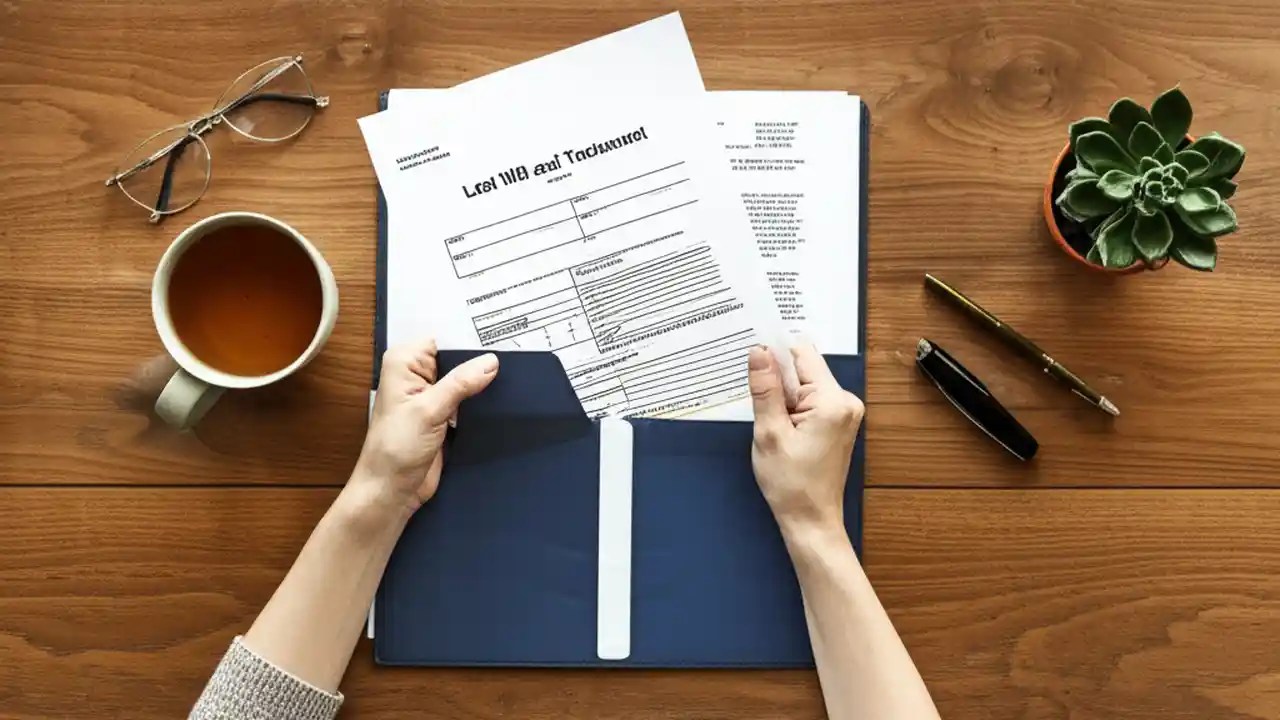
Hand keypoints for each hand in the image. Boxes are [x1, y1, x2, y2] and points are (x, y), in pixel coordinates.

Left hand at [353, 340, 498, 512]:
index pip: (444, 340)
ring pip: (466, 381)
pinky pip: (469, 401)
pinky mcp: (444, 416)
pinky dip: (483, 403)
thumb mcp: (428, 411)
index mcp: (404, 363)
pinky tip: (503, 401)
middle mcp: (417, 375)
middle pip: (458, 359)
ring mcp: (432, 396)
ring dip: (484, 385)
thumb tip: (490, 361)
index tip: (501, 343)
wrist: (392, 491)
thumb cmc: (395, 450)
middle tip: (515, 362)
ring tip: (514, 381)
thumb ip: (460, 384)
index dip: (471, 342)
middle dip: (481, 363)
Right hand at [747, 344, 863, 536]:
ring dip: (782, 397)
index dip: (774, 355)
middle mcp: (846, 401)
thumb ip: (765, 389)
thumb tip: (758, 351)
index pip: (802, 355)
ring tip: (769, 423)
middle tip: (758, 405)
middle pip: (804, 369)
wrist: (811, 521)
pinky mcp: (838, 423)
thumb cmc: (791, 485)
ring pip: (805, 386)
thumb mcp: (770, 433)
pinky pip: (810, 401)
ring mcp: (844, 413)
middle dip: (777, 380)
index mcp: (833, 401)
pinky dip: (791, 408)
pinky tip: (779, 428)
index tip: (752, 364)